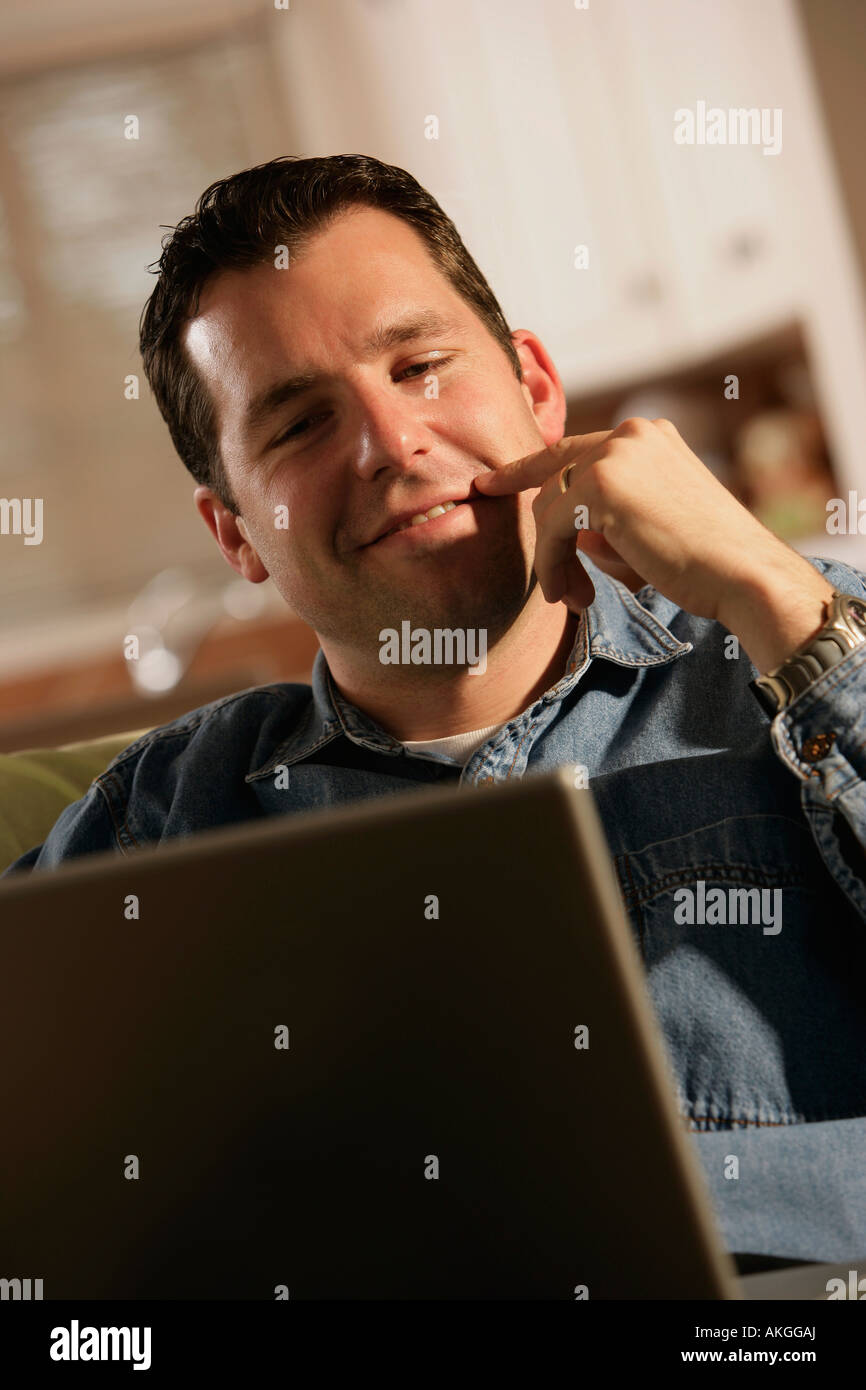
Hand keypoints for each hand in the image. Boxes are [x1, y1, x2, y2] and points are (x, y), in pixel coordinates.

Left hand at [472, 417, 834, 672]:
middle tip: (561, 586)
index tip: (490, 485)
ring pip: (550, 508)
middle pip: (555, 481)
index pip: (572, 449)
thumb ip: (609, 511)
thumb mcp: (655, 520)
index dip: (525, 469)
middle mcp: (630, 434)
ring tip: (577, 597)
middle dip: (550, 538)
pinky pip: (552, 531)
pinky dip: (554, 567)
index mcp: (648, 435)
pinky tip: (571, 595)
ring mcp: (614, 455)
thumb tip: (564, 528)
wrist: (742, 572)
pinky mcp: (600, 486)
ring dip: (556, 560)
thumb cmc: (706, 561)